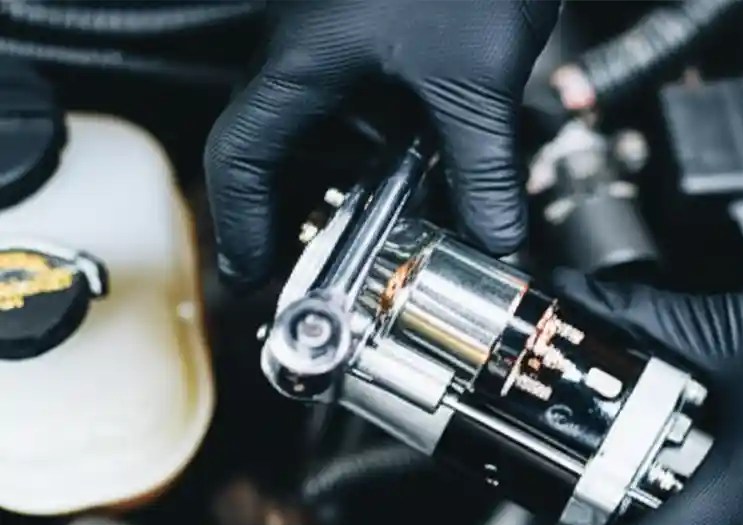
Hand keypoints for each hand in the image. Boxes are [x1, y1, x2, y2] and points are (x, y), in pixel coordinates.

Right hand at [204, 0, 559, 288]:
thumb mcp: (479, 82)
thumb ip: (482, 169)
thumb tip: (493, 237)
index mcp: (304, 60)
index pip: (244, 158)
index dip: (241, 223)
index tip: (250, 272)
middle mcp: (301, 42)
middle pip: (277, 141)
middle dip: (311, 200)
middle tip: (338, 250)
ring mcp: (330, 26)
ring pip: (323, 114)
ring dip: (360, 164)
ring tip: (406, 207)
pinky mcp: (365, 17)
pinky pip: (360, 85)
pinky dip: (390, 126)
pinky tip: (433, 143)